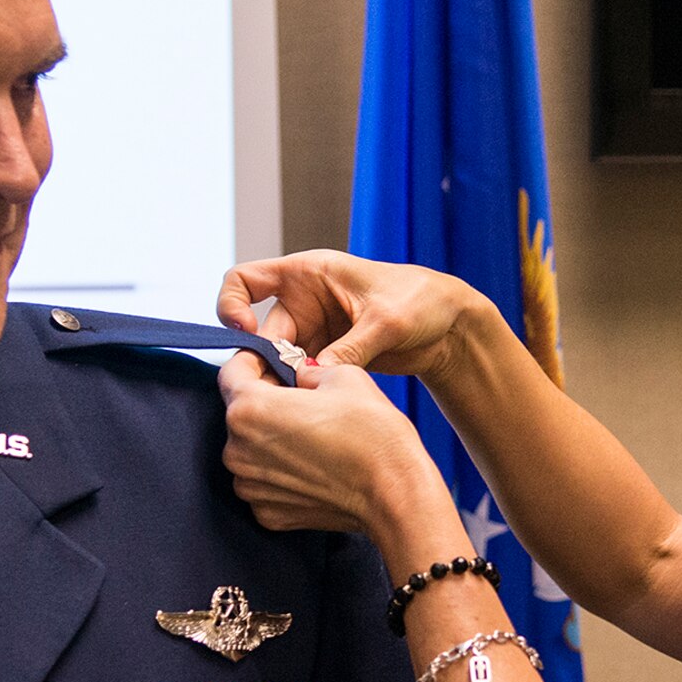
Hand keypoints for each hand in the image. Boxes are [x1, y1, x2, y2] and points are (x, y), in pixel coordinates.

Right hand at [216, 251, 484, 378]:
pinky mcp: (326, 359)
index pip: (244, 279)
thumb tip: (316, 376)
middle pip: (262, 335)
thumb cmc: (420, 301)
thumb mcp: (386, 321)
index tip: (245, 331)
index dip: (232, 305)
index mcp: (308, 273)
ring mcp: (313, 333)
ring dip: (287, 383)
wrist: (449, 325)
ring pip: (279, 363)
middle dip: (267, 363)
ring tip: (307, 402)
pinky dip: (305, 393)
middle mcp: (303, 303)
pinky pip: (301, 378)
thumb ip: (350, 348)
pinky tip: (320, 407)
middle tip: (286, 389)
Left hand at [218, 351, 444, 539]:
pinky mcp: (267, 513)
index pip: (231, 371)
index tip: (273, 363)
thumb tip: (299, 374)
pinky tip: (313, 467)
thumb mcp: (343, 375)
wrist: (394, 493)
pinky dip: (281, 473)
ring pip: (251, 450)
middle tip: (302, 401)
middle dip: (265, 401)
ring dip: (272, 439)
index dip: (254, 361)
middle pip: (240, 413)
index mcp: (249, 409)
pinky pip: (264, 482)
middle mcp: (238, 451)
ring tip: (312, 437)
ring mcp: (251, 487)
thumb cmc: (373, 434)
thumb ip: (306, 370)